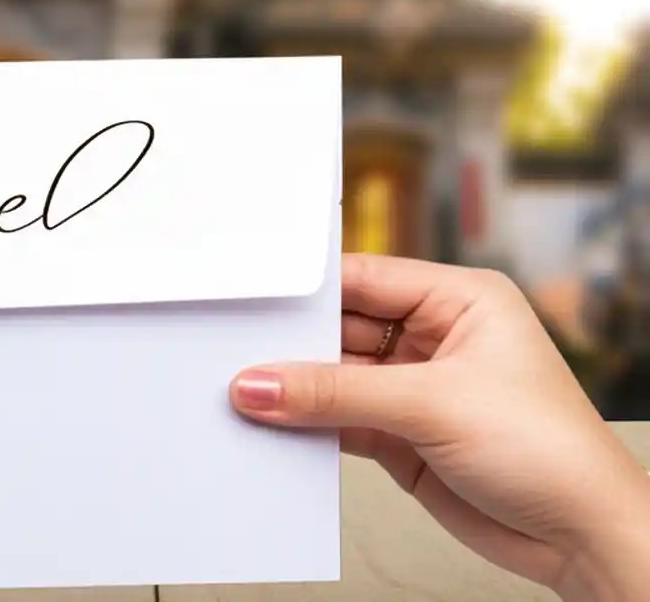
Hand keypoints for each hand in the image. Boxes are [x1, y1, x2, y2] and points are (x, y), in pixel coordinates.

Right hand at [230, 254, 649, 600]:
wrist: (581, 536)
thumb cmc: (550, 450)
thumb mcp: (431, 405)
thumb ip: (335, 394)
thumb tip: (259, 385)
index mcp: (460, 299)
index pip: (365, 278)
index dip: (308, 291)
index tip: (251, 300)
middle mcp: (435, 337)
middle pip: (342, 329)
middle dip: (293, 346)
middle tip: (232, 352)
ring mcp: (415, 388)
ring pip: (335, 378)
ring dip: (295, 391)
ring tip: (242, 396)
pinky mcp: (401, 435)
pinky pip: (338, 420)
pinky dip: (307, 427)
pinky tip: (272, 429)